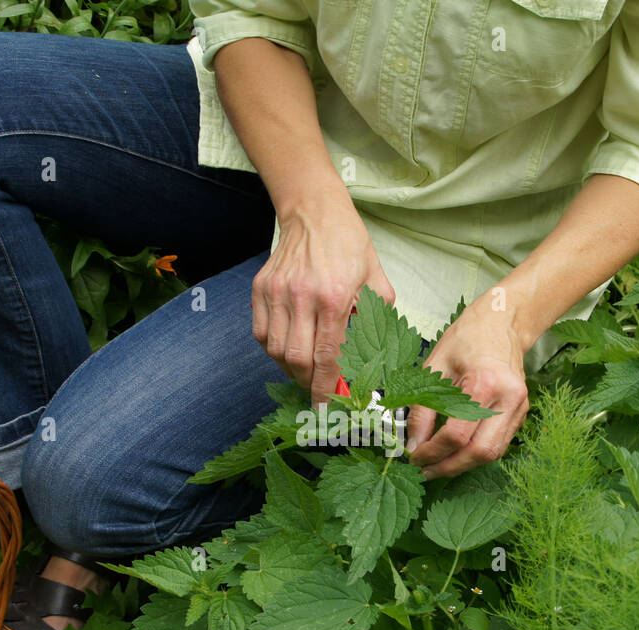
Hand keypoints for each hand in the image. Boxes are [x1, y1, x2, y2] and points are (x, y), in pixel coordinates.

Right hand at [251, 193, 395, 403]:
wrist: (314, 212)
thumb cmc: (349, 246)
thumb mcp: (376, 281)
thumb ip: (377, 321)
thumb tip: (373, 361)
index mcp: (334, 297)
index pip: (327, 357)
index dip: (326, 389)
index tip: (326, 409)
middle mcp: (301, 296)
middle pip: (297, 359)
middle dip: (308, 382)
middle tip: (318, 387)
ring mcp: (276, 292)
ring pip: (275, 351)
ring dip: (290, 368)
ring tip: (305, 366)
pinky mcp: (260, 289)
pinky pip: (260, 334)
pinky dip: (273, 349)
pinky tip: (289, 345)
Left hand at [405, 300, 529, 479]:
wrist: (501, 323)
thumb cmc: (466, 339)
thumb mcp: (434, 368)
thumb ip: (422, 409)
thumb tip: (413, 444)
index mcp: (485, 382)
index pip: (457, 434)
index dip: (432, 452)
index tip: (414, 457)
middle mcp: (508, 398)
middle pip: (480, 452)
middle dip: (449, 467)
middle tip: (424, 471)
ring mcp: (519, 408)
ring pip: (492, 454)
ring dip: (462, 465)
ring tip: (437, 466)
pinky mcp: (521, 414)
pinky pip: (498, 445)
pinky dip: (474, 454)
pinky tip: (455, 453)